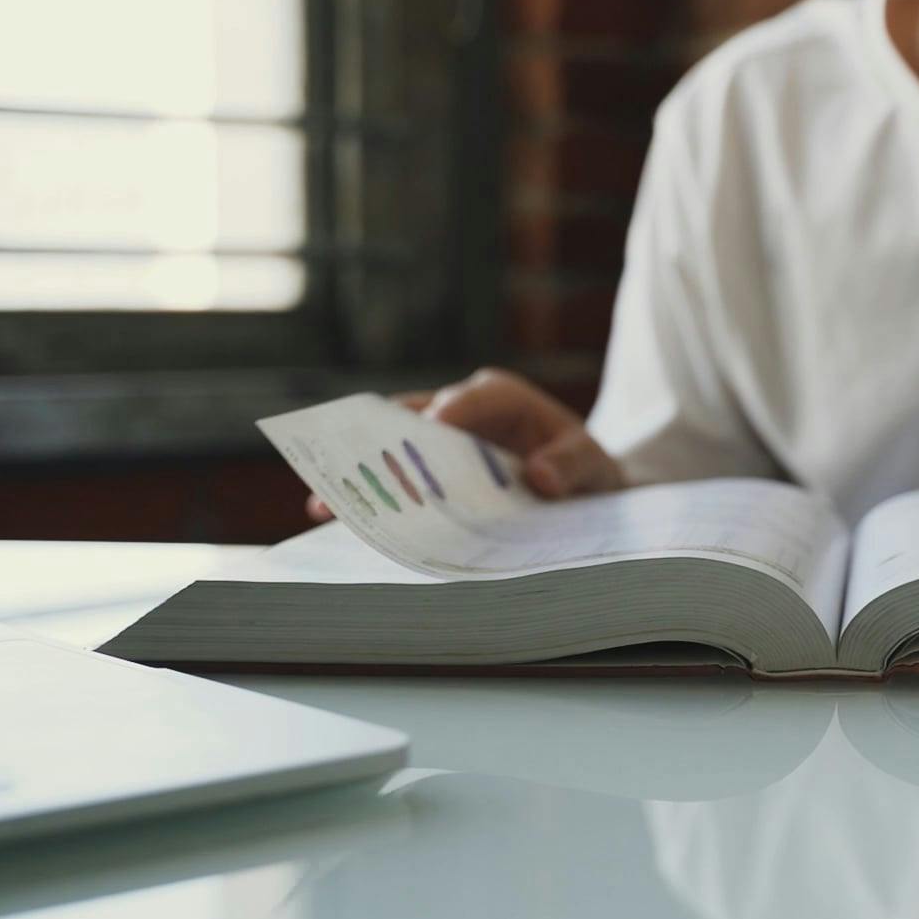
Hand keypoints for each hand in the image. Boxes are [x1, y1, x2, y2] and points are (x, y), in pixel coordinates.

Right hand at [307, 368, 626, 519]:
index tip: (431, 430)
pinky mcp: (425, 470)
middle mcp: (460, 410)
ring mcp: (436, 440)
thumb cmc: (584, 468)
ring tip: (325, 503)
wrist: (578, 488)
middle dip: (385, 445)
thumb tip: (541, 476)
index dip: (449, 412)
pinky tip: (336, 520)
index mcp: (502, 397)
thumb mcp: (594, 466)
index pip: (473, 398)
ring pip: (392, 449)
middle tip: (355, 469)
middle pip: (416, 420)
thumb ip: (573, 465)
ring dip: (360, 474)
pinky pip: (393, 479)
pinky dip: (368, 498)